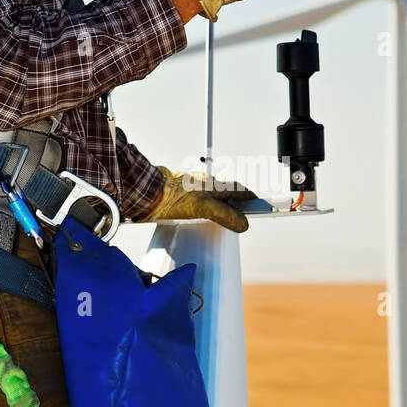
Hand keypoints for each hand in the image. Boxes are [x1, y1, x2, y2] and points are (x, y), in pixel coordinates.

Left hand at [141, 165, 259, 232]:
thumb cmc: (171, 197)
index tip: (260, 204)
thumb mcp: (203, 208)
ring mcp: (193, 186)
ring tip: (224, 214)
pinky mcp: (181, 192)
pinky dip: (206, 205)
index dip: (250, 198)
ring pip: (213, 194)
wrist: (146, 192)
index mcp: (214, 185)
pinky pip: (199, 198)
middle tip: (244, 212)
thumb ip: (225, 215)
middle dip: (237, 201)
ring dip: (221, 203)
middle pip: (228, 192)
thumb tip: (243, 223)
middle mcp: (206, 183)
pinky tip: (200, 212)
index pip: (239, 190)